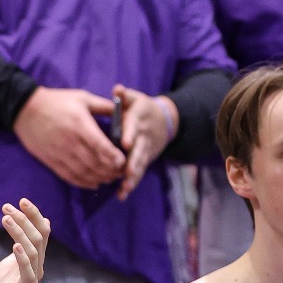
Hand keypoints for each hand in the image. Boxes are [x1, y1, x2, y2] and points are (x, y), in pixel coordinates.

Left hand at [0, 199, 49, 282]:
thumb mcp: (10, 261)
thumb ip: (22, 245)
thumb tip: (36, 227)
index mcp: (35, 261)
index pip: (42, 233)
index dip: (34, 216)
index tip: (22, 200)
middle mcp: (37, 268)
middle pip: (39, 239)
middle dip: (25, 220)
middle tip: (8, 206)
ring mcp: (31, 280)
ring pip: (33, 251)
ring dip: (20, 233)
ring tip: (5, 218)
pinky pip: (27, 272)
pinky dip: (22, 258)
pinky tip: (15, 245)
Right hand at [12, 86, 125, 189]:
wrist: (24, 109)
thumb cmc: (57, 101)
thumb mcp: (82, 97)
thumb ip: (104, 106)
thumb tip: (126, 111)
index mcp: (79, 123)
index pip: (100, 146)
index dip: (114, 157)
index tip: (123, 162)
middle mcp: (70, 140)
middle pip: (95, 162)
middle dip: (111, 170)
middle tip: (121, 172)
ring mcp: (60, 152)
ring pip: (85, 172)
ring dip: (100, 178)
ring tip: (110, 178)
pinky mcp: (52, 160)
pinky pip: (71, 176)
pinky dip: (85, 183)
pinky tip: (95, 183)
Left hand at [112, 85, 175, 200]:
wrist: (164, 122)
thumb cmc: (142, 108)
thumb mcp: (136, 98)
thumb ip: (125, 95)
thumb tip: (117, 89)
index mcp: (138, 120)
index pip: (134, 127)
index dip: (130, 135)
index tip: (126, 143)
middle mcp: (143, 138)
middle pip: (139, 151)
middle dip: (134, 163)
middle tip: (127, 173)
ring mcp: (145, 151)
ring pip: (139, 165)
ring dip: (133, 178)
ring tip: (125, 188)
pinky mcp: (145, 160)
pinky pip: (139, 173)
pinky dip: (131, 183)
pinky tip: (122, 194)